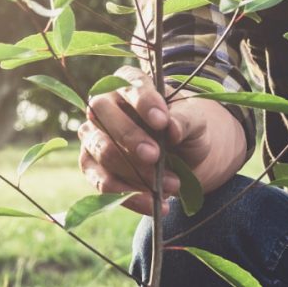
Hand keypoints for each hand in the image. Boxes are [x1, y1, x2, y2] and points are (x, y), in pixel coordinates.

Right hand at [77, 65, 246, 215]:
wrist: (182, 159)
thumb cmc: (184, 130)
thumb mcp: (195, 123)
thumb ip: (185, 119)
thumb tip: (170, 126)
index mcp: (129, 83)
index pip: (128, 84)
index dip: (142, 101)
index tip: (162, 121)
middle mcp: (104, 105)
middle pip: (102, 113)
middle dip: (129, 136)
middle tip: (155, 156)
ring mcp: (93, 136)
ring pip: (101, 150)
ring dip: (133, 171)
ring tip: (170, 185)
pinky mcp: (91, 166)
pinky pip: (102, 183)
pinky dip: (129, 196)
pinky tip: (154, 203)